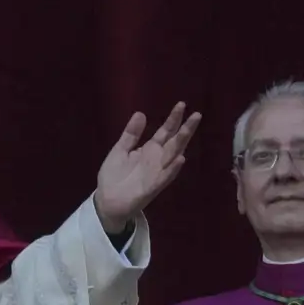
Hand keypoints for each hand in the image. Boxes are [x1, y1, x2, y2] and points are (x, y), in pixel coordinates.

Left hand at [94, 102, 200, 232]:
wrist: (106, 199)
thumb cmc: (114, 175)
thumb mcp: (120, 150)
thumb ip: (131, 134)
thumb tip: (141, 113)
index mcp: (149, 149)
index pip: (165, 132)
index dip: (173, 119)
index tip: (181, 104)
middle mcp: (157, 159)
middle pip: (174, 141)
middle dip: (185, 128)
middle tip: (197, 114)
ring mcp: (157, 172)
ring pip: (173, 155)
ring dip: (182, 143)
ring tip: (190, 128)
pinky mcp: (153, 186)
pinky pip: (165, 176)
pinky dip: (173, 168)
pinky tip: (180, 158)